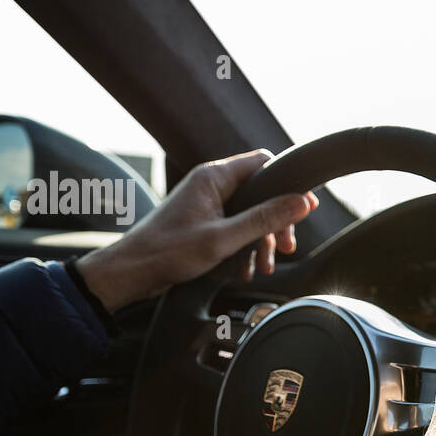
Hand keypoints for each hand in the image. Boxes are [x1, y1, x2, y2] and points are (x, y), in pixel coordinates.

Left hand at [74, 149, 318, 311]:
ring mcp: (207, 203)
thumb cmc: (168, 252)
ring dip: (262, 240)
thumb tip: (302, 202)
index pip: (264, 163)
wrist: (131, 272)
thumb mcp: (224, 238)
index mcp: (214, 177)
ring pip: (250, 213)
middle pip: (261, 192)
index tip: (304, 208)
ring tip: (264, 265)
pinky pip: (235, 227)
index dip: (288, 183)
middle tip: (286, 246)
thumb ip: (265, 219)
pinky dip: (245, 247)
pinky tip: (245, 268)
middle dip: (277, 222)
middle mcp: (211, 184)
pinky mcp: (204, 221)